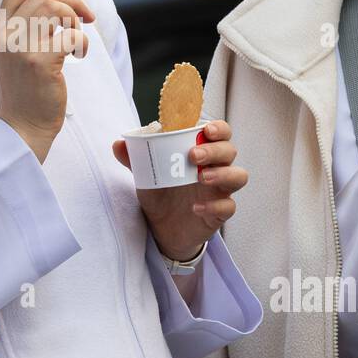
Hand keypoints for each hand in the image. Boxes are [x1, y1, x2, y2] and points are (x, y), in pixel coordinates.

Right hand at [0, 0, 95, 162]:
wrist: (22, 126)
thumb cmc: (27, 88)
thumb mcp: (16, 51)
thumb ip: (30, 23)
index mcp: (0, 28)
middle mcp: (7, 34)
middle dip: (73, 1)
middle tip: (86, 16)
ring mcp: (22, 47)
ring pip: (57, 9)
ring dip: (76, 20)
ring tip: (76, 38)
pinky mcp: (41, 62)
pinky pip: (71, 36)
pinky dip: (81, 43)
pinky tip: (77, 55)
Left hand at [112, 119, 247, 261]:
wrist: (161, 228)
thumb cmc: (160, 193)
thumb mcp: (145, 175)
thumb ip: (134, 159)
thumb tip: (118, 144)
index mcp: (201, 152)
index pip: (220, 133)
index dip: (219, 128)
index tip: (206, 129)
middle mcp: (215, 168)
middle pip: (229, 151)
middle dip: (215, 150)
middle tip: (193, 156)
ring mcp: (220, 191)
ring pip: (238, 176)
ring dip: (223, 174)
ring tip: (201, 178)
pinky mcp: (219, 213)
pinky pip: (228, 207)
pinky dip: (214, 205)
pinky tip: (196, 207)